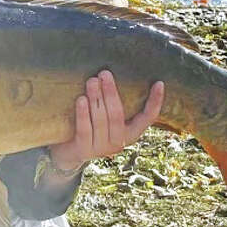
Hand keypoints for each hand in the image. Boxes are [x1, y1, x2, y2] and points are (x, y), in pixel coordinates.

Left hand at [46, 72, 164, 180]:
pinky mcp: (84, 150)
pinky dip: (83, 113)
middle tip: (105, 73)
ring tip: (92, 81)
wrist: (67, 153)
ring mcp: (102, 149)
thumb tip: (114, 74)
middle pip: (117, 115)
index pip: (148, 118)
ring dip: (96, 98)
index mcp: (130, 133)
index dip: (155, 102)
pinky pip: (85, 129)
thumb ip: (112, 103)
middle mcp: (119, 143)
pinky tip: (81, 99)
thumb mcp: (106, 117)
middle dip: (111, 92)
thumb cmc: (90, 126)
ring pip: (101, 121)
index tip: (159, 83)